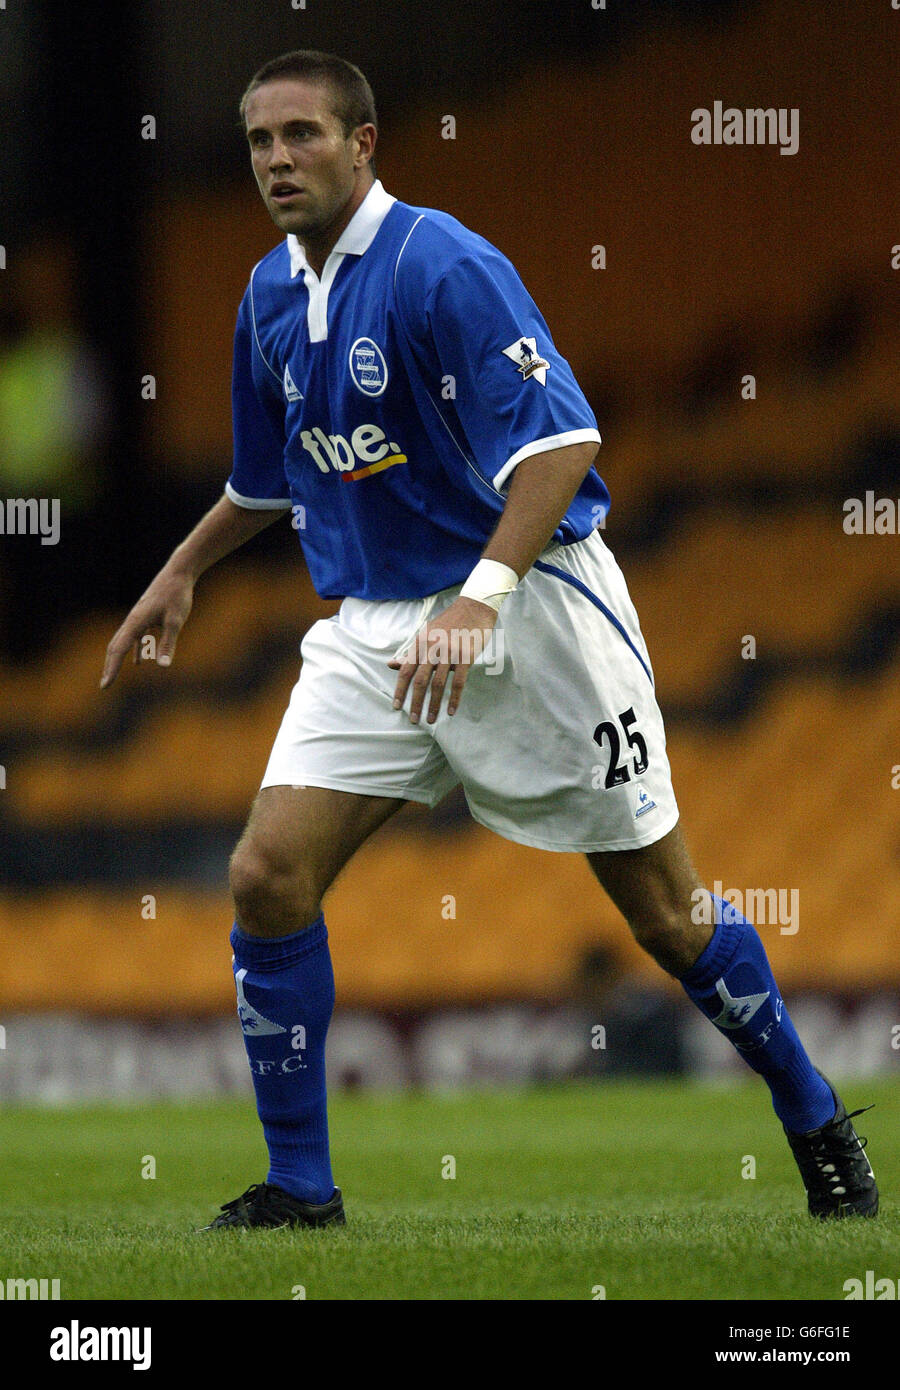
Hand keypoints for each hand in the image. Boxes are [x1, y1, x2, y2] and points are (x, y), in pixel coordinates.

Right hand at [100, 569, 193, 688]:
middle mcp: (132, 620)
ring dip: (118, 659)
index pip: (119, 650)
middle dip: (110, 666)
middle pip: (115, 647)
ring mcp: (138, 618)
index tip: (105, 686)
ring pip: (124, 642)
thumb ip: (168, 643)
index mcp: (135, 622)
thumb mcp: (175, 621)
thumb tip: (163, 666)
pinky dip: (135, 650)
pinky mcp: (146, 616)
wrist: (179, 573)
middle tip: (105, 686)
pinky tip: (139, 662)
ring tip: (113, 675)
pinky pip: (136, 637)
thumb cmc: (177, 595)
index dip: (112, 669)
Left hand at [388, 595, 497, 723]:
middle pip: (420, 680)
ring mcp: (450, 653)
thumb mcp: (427, 633)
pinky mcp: (466, 657)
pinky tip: (451, 710)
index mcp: (421, 642)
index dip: (400, 689)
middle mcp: (433, 648)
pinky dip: (454, 699)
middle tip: (413, 719)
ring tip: (431, 719)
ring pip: (438, 684)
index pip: (406, 670)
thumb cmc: (450, 622)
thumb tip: (391, 665)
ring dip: (434, 704)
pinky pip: (458, 682)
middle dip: (415, 702)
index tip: (396, 705)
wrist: (474, 607)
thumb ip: (411, 651)